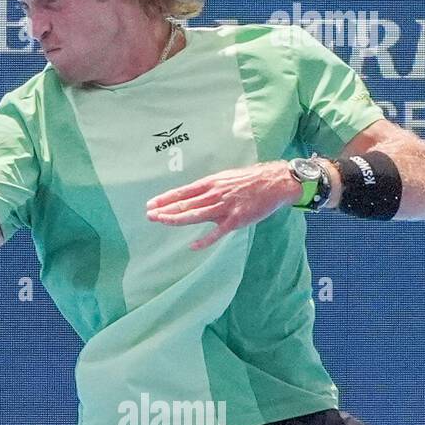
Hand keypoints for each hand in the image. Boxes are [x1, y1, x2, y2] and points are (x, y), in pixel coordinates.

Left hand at [145, 160, 301, 249]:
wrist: (276, 182)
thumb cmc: (250, 180)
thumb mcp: (225, 178)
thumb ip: (209, 189)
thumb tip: (193, 197)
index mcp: (211, 183)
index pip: (182, 192)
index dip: (165, 198)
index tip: (151, 204)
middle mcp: (214, 194)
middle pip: (185, 204)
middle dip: (165, 210)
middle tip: (149, 215)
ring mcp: (225, 207)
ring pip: (195, 215)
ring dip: (176, 220)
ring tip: (160, 222)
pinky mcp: (236, 220)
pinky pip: (218, 232)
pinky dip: (205, 240)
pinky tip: (193, 246)